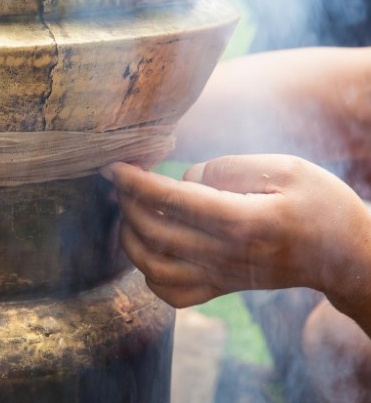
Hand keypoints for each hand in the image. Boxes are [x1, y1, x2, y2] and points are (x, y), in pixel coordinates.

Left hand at [101, 155, 370, 308]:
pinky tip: (149, 247)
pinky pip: (171, 294)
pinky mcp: (221, 288)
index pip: (174, 202)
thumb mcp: (285, 168)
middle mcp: (228, 255)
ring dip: (129, 238)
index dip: (136, 183)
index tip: (113, 167)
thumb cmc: (318, 203)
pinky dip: (148, 273)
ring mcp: (223, 277)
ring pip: (154, 268)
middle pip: (156, 233)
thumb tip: (183, 181)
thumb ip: (228, 169)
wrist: (347, 254)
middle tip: (120, 181)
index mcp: (245, 221)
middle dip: (127, 204)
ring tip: (127, 211)